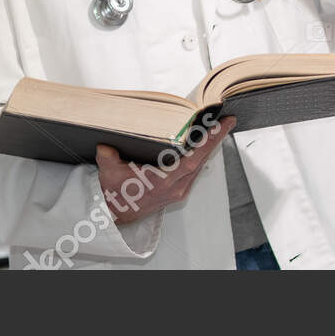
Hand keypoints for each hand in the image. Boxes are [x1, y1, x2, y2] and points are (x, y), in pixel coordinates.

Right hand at [96, 116, 235, 223]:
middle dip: (215, 140)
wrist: (118, 214)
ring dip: (211, 147)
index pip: (191, 161)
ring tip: (221, 127)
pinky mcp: (179, 191)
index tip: (220, 128)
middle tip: (228, 121)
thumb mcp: (108, 174)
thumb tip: (106, 147)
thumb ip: (107, 159)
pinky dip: (202, 155)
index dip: (207, 144)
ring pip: (200, 166)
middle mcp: (175, 188)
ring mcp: (179, 190)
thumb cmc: (116, 193)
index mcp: (161, 183)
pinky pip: (195, 170)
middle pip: (201, 161)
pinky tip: (206, 143)